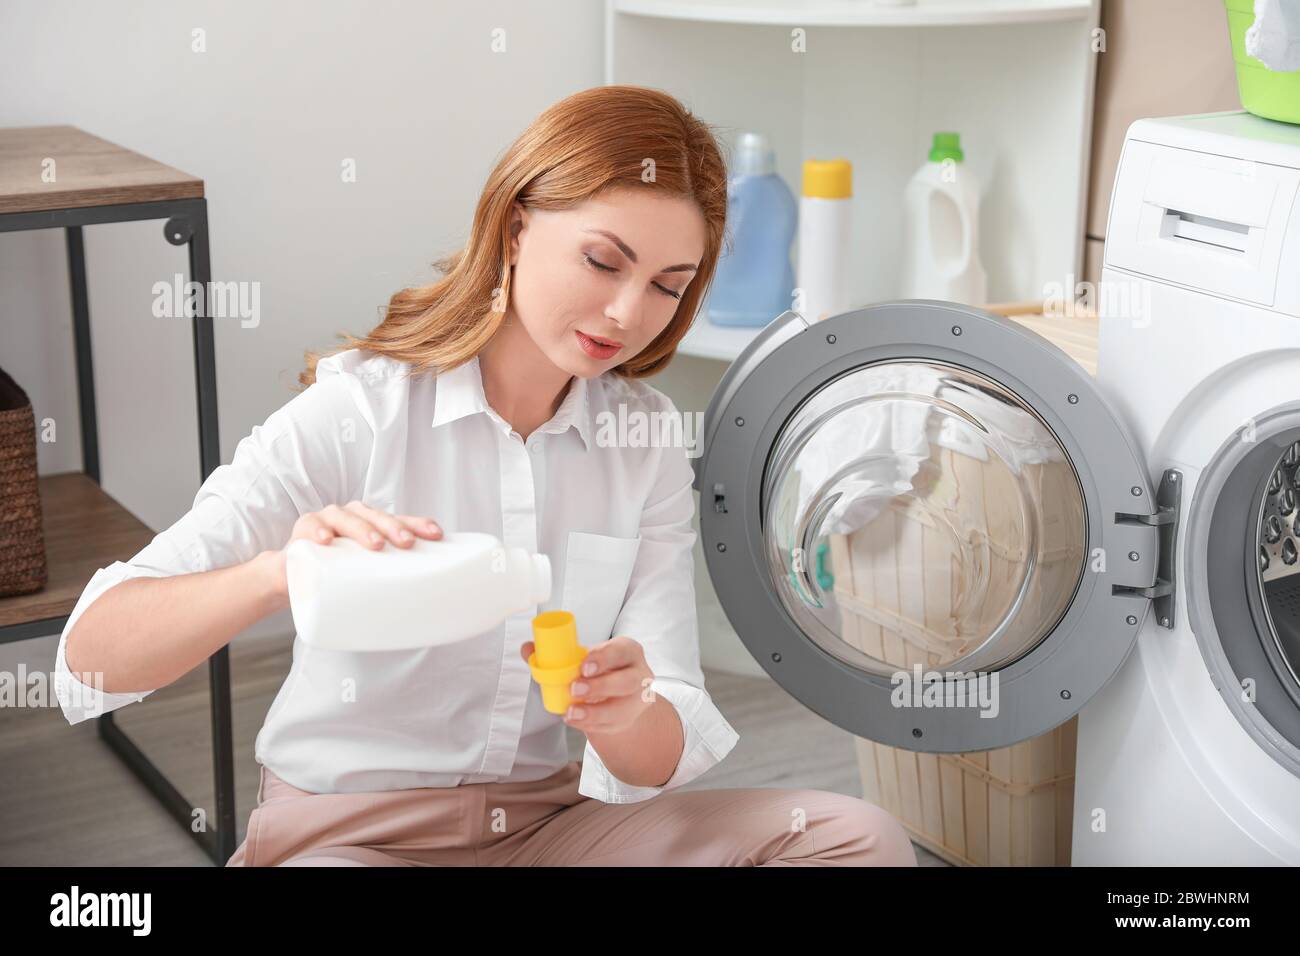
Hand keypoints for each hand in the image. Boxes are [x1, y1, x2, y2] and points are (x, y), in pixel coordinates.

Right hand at [263, 501, 443, 598]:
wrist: (292, 578)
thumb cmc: (335, 575)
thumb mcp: (363, 577)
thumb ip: (386, 585)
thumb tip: (422, 617)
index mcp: (371, 525)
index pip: (399, 520)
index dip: (417, 524)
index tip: (436, 534)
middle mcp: (352, 517)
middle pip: (375, 516)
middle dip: (393, 527)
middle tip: (406, 543)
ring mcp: (327, 520)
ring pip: (346, 517)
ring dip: (362, 529)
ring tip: (375, 544)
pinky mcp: (302, 529)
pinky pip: (309, 525)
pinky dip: (317, 530)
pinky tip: (325, 539)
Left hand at [519, 634, 655, 734]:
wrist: (616, 693)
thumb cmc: (599, 670)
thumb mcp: (583, 657)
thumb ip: (554, 653)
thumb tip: (527, 648)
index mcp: (627, 651)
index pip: (622, 651)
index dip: (604, 658)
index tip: (583, 666)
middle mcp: (639, 674)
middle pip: (628, 681)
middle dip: (600, 686)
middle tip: (575, 689)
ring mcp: (637, 700)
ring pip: (623, 709)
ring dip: (595, 713)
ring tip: (571, 712)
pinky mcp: (629, 720)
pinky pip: (612, 726)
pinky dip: (592, 725)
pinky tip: (576, 720)